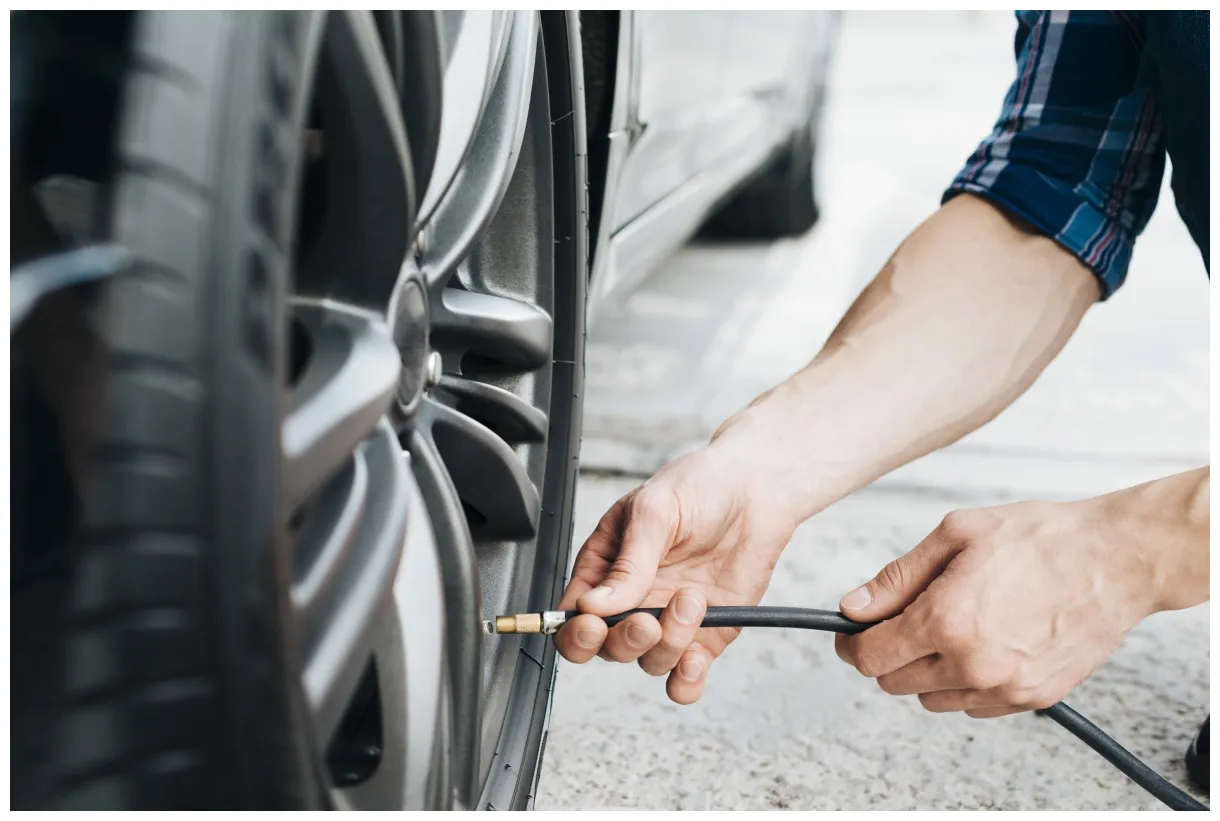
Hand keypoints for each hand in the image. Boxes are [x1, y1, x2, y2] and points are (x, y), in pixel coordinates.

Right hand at [554, 443, 797, 703]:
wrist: (757, 491)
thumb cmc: (699, 487)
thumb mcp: (654, 511)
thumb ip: (627, 563)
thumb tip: (592, 605)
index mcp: (605, 567)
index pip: (572, 616)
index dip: (576, 632)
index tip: (594, 624)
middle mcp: (633, 600)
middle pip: (606, 648)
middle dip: (625, 640)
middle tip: (648, 619)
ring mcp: (667, 620)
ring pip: (647, 662)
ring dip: (668, 644)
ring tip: (692, 600)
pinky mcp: (705, 636)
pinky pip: (685, 678)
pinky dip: (686, 681)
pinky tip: (695, 660)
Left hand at [834, 496, 1174, 717]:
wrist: (1114, 560)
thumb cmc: (1040, 539)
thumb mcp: (955, 535)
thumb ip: (897, 578)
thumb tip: (854, 607)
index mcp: (945, 620)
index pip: (869, 656)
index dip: (851, 642)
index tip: (852, 631)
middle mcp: (971, 663)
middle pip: (894, 681)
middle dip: (889, 651)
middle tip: (906, 618)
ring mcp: (1004, 686)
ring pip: (932, 698)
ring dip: (927, 670)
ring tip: (954, 625)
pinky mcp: (1032, 698)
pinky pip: (973, 706)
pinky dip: (965, 682)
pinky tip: (983, 642)